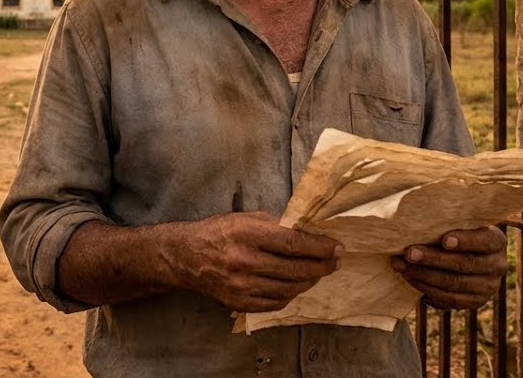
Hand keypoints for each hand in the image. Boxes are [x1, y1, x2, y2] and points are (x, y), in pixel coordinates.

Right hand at [173, 212, 340, 312]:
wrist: (185, 256)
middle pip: (296, 268)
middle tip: (334, 261)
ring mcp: (241, 285)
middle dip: (322, 265)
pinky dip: (292, 293)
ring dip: (310, 280)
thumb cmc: (218, 232)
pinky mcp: (240, 303)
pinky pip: (276, 302)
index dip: (320, 247)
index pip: (294, 243)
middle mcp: (244, 261)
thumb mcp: (245, 218)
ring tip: (318, 272)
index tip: (337, 247)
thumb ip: (276, 225)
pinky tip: (297, 285)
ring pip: (290, 288)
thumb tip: (309, 233)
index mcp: (246, 233)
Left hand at [391, 226, 507, 309]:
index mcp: (497, 241)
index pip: (486, 241)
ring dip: (425, 275)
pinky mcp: (476, 302)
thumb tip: (416, 220)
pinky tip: (410, 278)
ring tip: (402, 266)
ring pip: (455, 283)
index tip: (444, 240)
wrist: (463, 255)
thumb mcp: (457, 223)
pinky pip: (450, 299)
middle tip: (409, 253)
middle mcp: (498, 265)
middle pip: (465, 264)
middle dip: (434, 258)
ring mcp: (489, 287)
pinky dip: (427, 289)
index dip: (466, 241)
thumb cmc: (454, 231)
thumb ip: (446, 221)